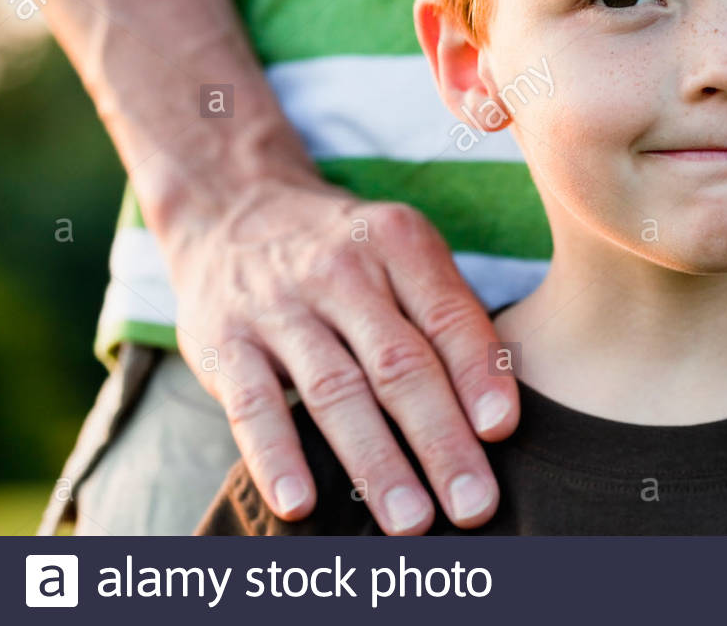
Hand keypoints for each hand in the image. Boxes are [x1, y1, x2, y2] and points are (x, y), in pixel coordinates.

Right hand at [165, 176, 517, 534]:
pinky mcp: (223, 341)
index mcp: (399, 244)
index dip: (478, 374)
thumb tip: (501, 407)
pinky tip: (302, 504)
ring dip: (376, 463)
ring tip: (411, 521)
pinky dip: (277, 457)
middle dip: (441, 440)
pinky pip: (253, 405)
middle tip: (474, 504)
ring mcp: (279, 306)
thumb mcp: (402, 252)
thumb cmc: (347, 252)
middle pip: (399, 364)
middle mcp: (341, 271)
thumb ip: (448, 315)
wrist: (233, 207)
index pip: (447, 316)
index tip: (503, 431)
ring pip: (336, 392)